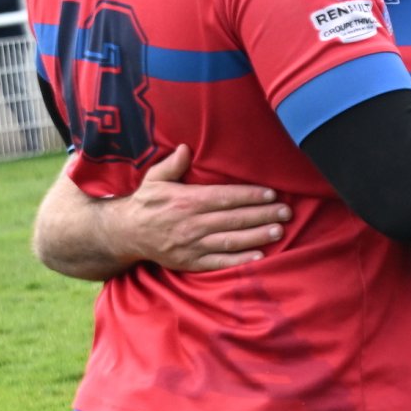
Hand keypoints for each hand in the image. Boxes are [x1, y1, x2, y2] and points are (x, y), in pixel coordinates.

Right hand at [108, 145, 291, 271]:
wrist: (124, 234)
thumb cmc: (146, 202)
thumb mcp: (154, 179)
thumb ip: (173, 164)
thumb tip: (187, 148)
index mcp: (186, 201)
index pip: (224, 197)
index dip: (249, 196)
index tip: (272, 193)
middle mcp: (190, 224)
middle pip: (233, 219)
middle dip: (262, 215)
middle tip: (286, 212)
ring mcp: (190, 245)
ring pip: (229, 241)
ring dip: (256, 236)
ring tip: (279, 231)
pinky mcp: (189, 262)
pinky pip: (218, 262)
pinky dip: (239, 260)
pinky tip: (259, 256)